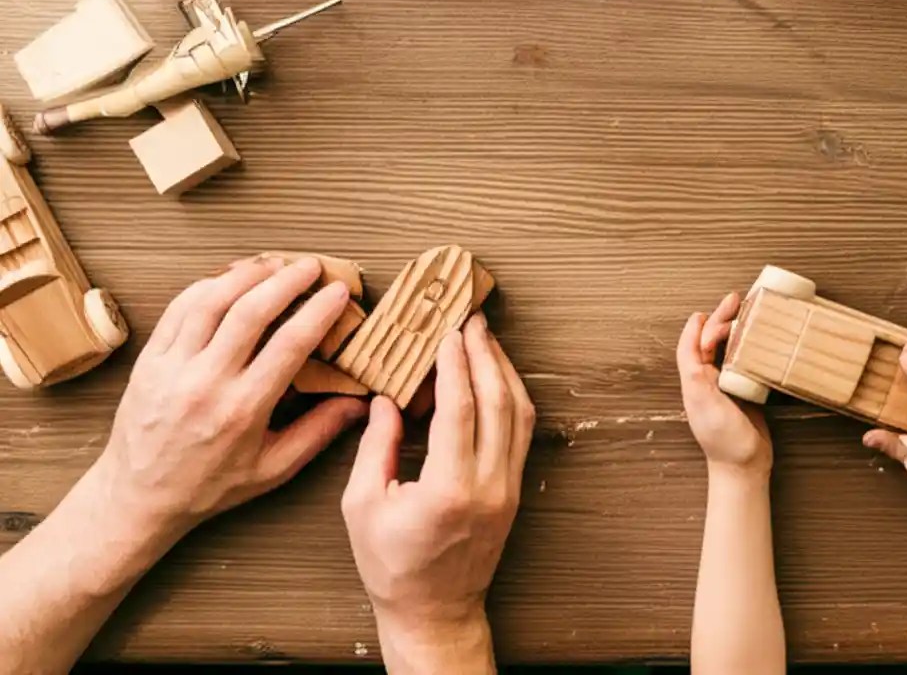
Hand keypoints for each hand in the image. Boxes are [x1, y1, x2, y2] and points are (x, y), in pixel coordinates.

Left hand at [96, 256, 367, 534]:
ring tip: (273, 263)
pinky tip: (229, 279)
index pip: (288, 345)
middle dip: (286, 280)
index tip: (338, 292)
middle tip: (311, 265)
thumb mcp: (273, 469)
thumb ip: (318, 433)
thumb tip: (359, 404)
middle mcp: (206, 382)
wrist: (139, 497)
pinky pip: (178, 309)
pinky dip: (206, 286)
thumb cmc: (209, 486)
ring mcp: (172, 367)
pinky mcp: (149, 360)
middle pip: (250, 311)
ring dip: (246, 274)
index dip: (318, 312)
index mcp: (243, 409)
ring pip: (211, 300)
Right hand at [341, 314, 534, 671]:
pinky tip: (496, 378)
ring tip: (486, 338)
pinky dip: (511, 398)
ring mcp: (508, 490)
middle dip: (486, 354)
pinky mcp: (514, 493)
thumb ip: (374, 447)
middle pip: (498, 403)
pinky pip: (520, 434)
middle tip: (472, 319)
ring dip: (504, 371)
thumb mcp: (361, 506)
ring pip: (520, 415)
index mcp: (448, 490)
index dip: (455, 365)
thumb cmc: (391, 566)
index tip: (447, 332)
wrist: (434, 613)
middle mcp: (488, 486)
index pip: (459, 410)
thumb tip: (386, 397)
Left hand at [677, 293, 771, 477]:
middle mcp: (708, 381)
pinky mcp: (745, 392)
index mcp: (695, 382)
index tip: (709, 310)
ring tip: (748, 310)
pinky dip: (750, 347)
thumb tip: (694, 342)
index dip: (698, 327)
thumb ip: (697, 375)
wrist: (744, 467)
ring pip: (729, 349)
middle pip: (711, 342)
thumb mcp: (706, 406)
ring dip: (736, 329)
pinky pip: (745, 362)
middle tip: (735, 299)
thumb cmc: (725, 441)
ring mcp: (727, 386)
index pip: (691, 346)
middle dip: (721, 320)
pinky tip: (761, 338)